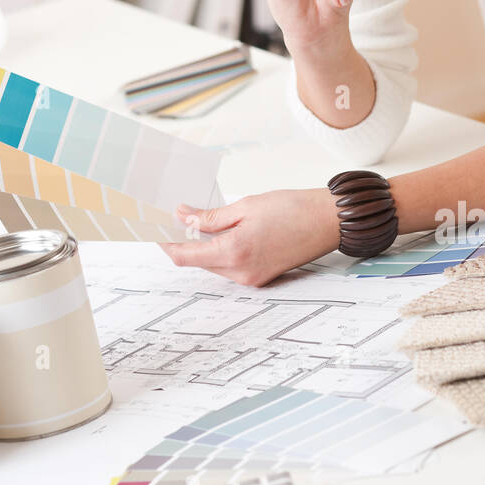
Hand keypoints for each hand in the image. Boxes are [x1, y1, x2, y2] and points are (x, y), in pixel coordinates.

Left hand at [165, 188, 339, 285]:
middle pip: (197, 261)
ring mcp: (252, 278)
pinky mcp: (261, 277)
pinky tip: (218, 232)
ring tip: (195, 221)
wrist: (328, 221)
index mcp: (234, 252)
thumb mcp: (246, 206)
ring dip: (201, 246)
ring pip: (212, 264)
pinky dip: (219, 251)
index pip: (185, 256)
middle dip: (183, 242)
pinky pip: (229, 266)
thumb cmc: (293, 209)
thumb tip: (183, 217)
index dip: (166, 243)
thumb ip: (211, 217)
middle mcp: (241, 272)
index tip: (155, 229)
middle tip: (173, 219)